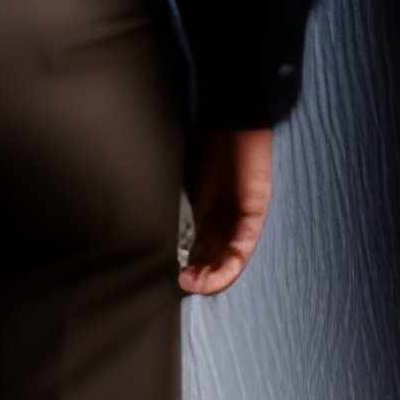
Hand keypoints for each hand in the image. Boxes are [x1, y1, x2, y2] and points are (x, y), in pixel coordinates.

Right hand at [180, 126, 274, 296]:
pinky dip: (227, 266)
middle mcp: (226, 217)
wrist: (233, 113)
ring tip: (192, 285)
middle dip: (198, 276)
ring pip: (230, 258)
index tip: (168, 277)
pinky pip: (243, 247)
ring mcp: (242, 216)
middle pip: (214, 257)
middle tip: (178, 286)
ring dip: (212, 277)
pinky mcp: (255, 212)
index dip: (186, 266)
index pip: (199, 247)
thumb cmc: (206, 140)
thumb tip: (145, 223)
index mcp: (209, 211)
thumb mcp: (183, 178)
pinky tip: (210, 277)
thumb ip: (173, 202)